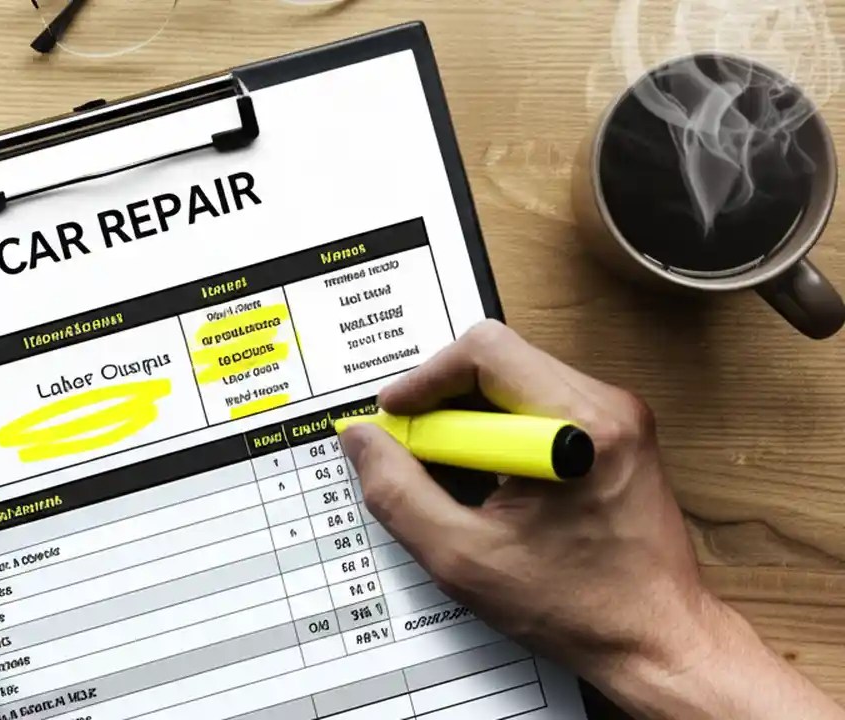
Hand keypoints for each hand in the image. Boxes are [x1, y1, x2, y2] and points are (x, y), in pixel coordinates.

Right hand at [340, 320, 843, 719]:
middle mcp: (606, 406)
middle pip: (499, 358)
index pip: (485, 353)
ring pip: (517, 378)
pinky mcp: (618, 432)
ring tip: (456, 475)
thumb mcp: (462, 558)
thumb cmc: (577, 606)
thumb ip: (398, 493)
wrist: (656, 638)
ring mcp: (618, 416)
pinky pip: (540, 403)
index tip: (395, 418)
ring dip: (471, 417)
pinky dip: (500, 430)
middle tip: (418, 450)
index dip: (425, 380)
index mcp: (579, 426)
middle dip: (444, 399)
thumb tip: (362, 440)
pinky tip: (490, 481)